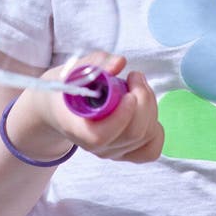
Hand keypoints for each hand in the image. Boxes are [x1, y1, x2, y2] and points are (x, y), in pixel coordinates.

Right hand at [30, 51, 163, 162]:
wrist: (60, 108)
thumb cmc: (68, 87)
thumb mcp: (73, 69)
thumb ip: (96, 63)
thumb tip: (119, 63)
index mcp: (77, 127)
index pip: (101, 136)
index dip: (121, 116)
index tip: (128, 92)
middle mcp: (95, 146)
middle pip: (133, 134)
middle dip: (143, 100)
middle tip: (134, 77)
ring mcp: (112, 152)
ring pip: (146, 136)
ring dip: (150, 105)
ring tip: (137, 85)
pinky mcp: (126, 152)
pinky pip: (151, 148)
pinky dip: (155, 127)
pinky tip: (145, 109)